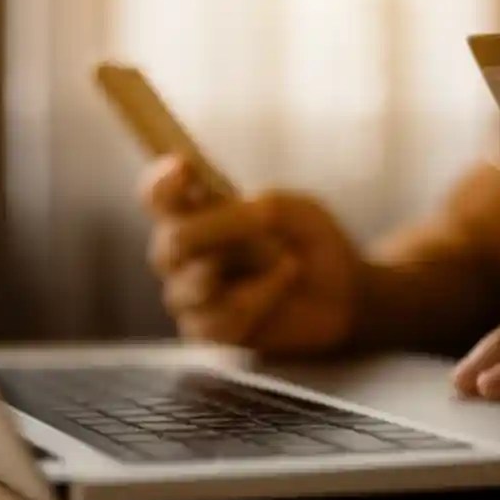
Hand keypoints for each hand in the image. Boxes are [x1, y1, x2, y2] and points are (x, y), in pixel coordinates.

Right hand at [141, 156, 363, 354]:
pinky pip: (218, 320)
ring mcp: (189, 295)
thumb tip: (223, 213)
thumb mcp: (295, 212)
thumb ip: (255, 208)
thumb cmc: (312, 244)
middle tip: (260, 223)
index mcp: (194, 213)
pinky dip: (258, 300)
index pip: (156, 196)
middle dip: (215, 234)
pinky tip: (283, 285)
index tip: (185, 167)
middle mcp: (182, 254)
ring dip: (250, 271)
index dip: (161, 182)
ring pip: (194, 287)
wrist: (343, 295)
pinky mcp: (207, 331)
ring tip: (289, 262)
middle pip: (170, 244)